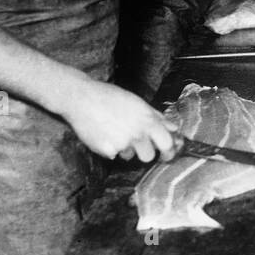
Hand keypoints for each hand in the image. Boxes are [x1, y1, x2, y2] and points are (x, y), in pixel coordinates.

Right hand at [58, 79, 179, 162]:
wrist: (82, 98)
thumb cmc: (110, 97)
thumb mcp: (138, 103)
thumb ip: (156, 117)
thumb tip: (173, 128)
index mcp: (147, 120)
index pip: (167, 143)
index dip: (168, 151)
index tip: (166, 154)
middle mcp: (137, 133)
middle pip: (148, 156)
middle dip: (144, 153)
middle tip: (137, 144)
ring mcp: (121, 143)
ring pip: (129, 156)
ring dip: (126, 149)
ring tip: (115, 132)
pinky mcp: (106, 150)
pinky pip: (113, 155)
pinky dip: (109, 148)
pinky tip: (103, 134)